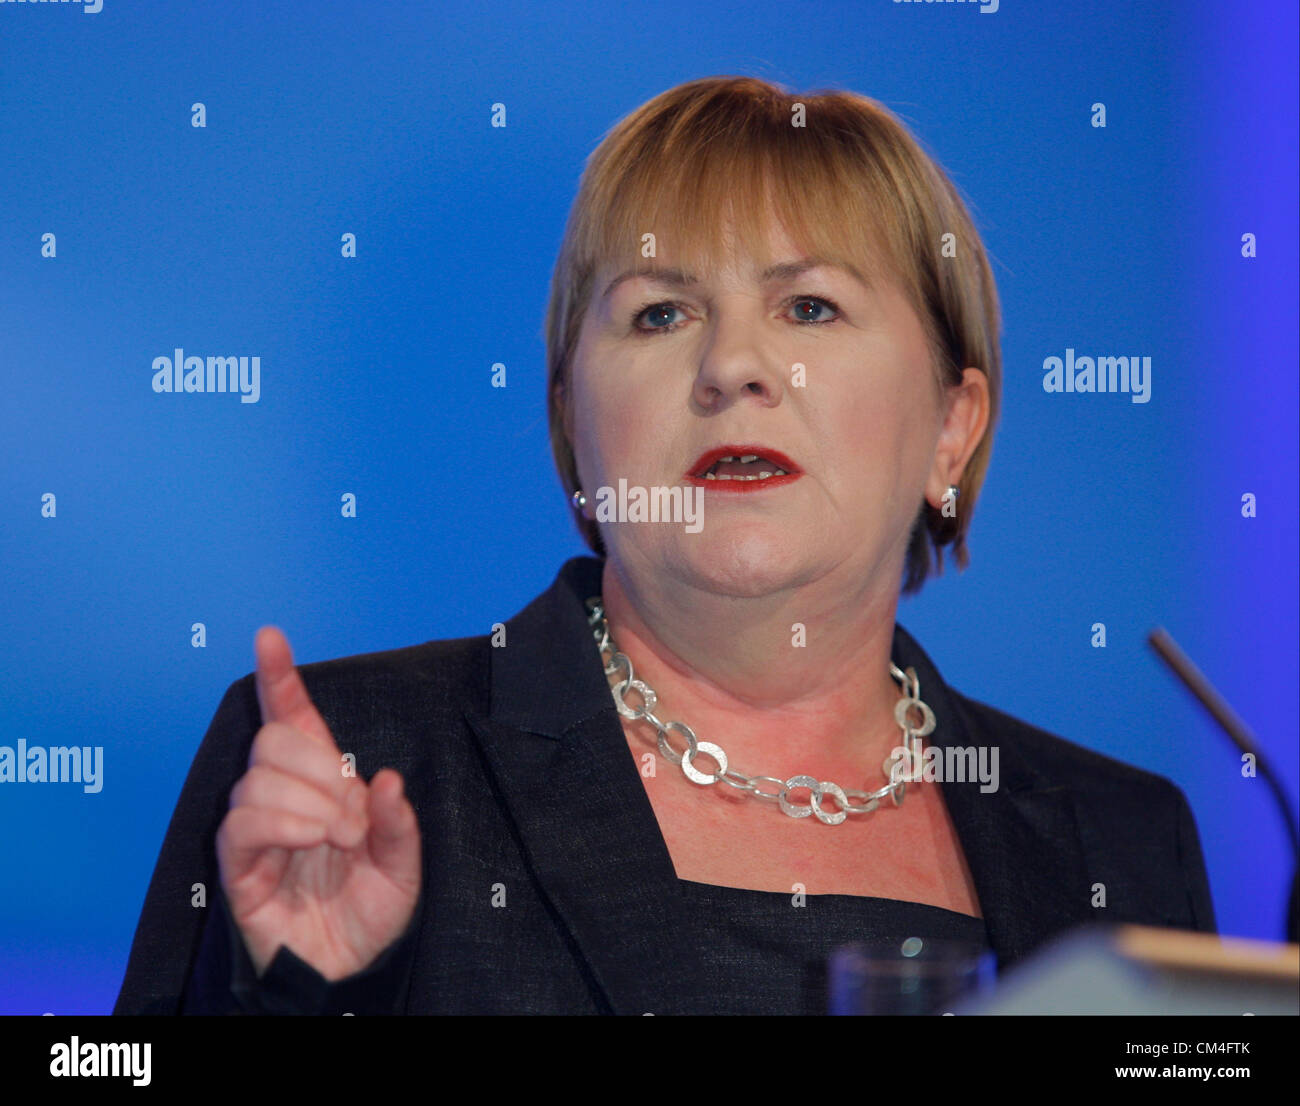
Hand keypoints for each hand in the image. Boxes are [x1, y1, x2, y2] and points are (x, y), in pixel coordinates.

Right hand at [216, 626, 421, 980]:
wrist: (349, 969)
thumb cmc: (371, 912)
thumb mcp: (404, 866)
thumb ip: (399, 823)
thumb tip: (387, 780)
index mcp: (324, 786)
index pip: (293, 719)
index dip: (281, 678)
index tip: (271, 638)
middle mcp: (285, 798)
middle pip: (275, 740)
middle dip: (322, 768)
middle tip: (355, 815)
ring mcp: (258, 829)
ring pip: (260, 778)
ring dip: (311, 803)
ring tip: (342, 838)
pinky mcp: (238, 865)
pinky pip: (243, 822)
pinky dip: (283, 823)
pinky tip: (314, 839)